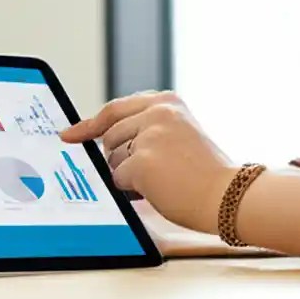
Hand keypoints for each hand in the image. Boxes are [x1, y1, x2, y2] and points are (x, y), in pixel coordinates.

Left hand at [60, 91, 235, 233]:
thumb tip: (107, 144)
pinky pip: (118, 178)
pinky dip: (131, 190)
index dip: (91, 124)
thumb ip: (148, 129)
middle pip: (110, 135)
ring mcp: (149, 135)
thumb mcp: (180, 134)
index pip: (116, 109)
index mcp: (167, 102)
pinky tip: (157, 190)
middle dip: (118, 157)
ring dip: (128, 174)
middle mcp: (157, 112)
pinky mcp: (142, 161)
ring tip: (162, 179)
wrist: (228, 196)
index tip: (71, 133)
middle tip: (146, 172)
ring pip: (112, 158)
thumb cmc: (206, 173)